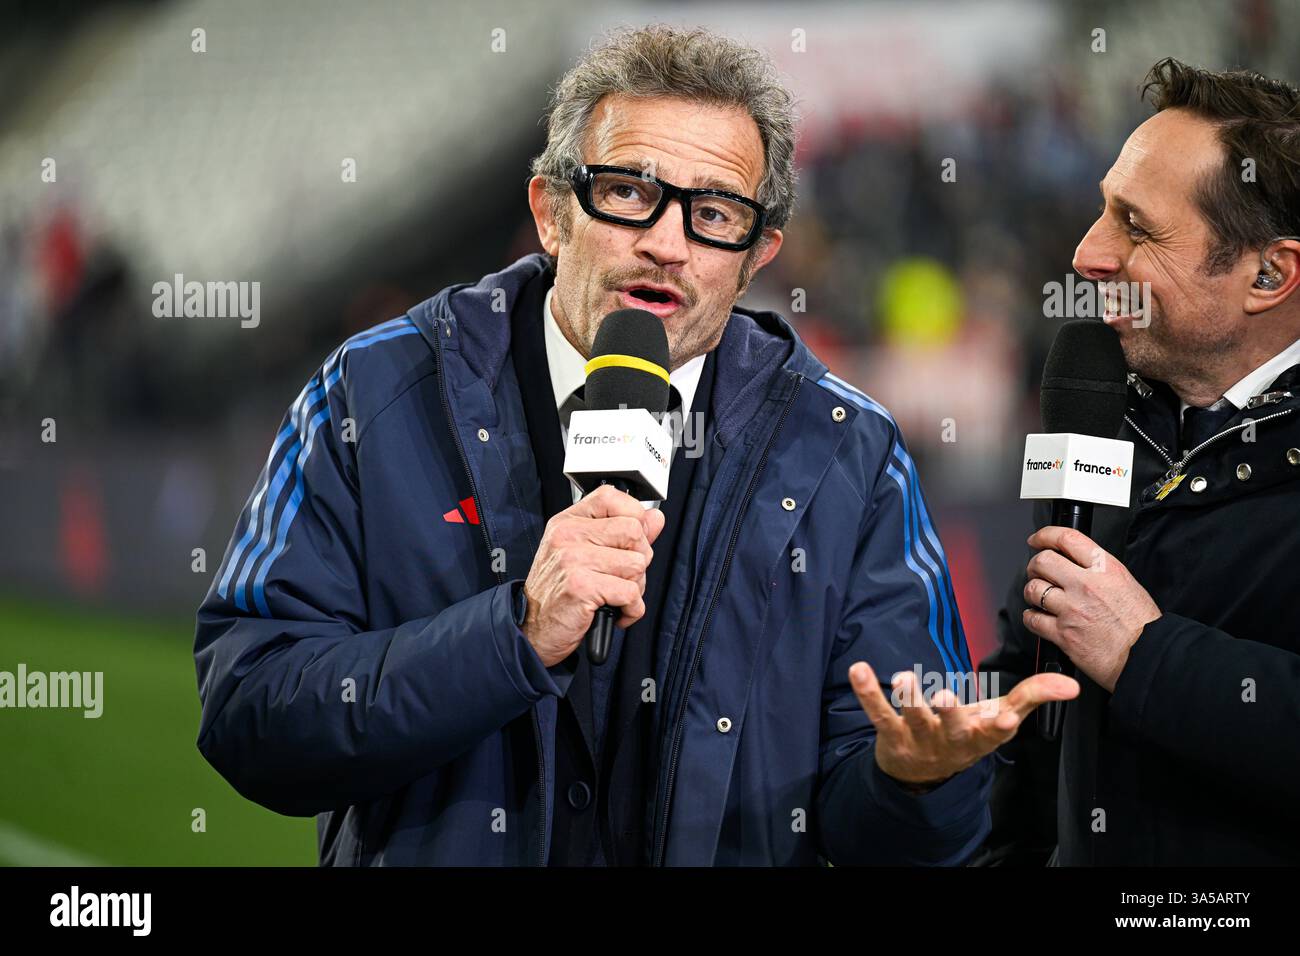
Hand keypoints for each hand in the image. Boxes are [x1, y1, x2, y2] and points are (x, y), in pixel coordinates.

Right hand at [521, 484, 665, 667]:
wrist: (533, 630)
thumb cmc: (560, 593)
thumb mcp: (586, 554)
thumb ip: (624, 534)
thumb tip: (654, 518)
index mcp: (568, 522)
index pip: (611, 497)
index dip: (633, 517)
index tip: (630, 540)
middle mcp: (567, 536)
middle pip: (634, 532)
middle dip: (639, 560)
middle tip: (620, 577)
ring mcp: (572, 559)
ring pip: (637, 564)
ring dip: (635, 588)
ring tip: (614, 596)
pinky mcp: (581, 587)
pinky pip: (631, 593)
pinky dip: (632, 610)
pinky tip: (616, 612)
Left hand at [849, 661, 1078, 786]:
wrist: (924, 774)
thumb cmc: (968, 734)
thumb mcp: (1002, 718)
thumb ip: (1034, 696)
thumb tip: (1071, 684)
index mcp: (981, 736)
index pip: (995, 731)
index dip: (1001, 723)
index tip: (1007, 716)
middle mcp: (950, 738)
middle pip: (951, 726)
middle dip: (950, 712)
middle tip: (947, 695)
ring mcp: (919, 737)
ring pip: (914, 719)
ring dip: (909, 699)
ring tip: (905, 679)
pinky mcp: (891, 733)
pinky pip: (877, 713)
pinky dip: (868, 692)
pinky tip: (859, 670)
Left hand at [1022, 526, 1161, 692]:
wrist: (1147, 656)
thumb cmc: (1142, 625)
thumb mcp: (1126, 583)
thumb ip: (1099, 570)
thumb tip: (1075, 563)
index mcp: (1105, 569)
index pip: (1067, 539)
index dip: (1045, 535)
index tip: (1037, 539)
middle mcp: (1086, 585)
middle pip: (1042, 561)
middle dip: (1035, 566)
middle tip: (1037, 572)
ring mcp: (1072, 609)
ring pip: (1033, 589)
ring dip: (1032, 592)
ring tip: (1041, 598)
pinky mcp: (1063, 633)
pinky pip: (1032, 619)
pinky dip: (1031, 617)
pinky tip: (1040, 618)